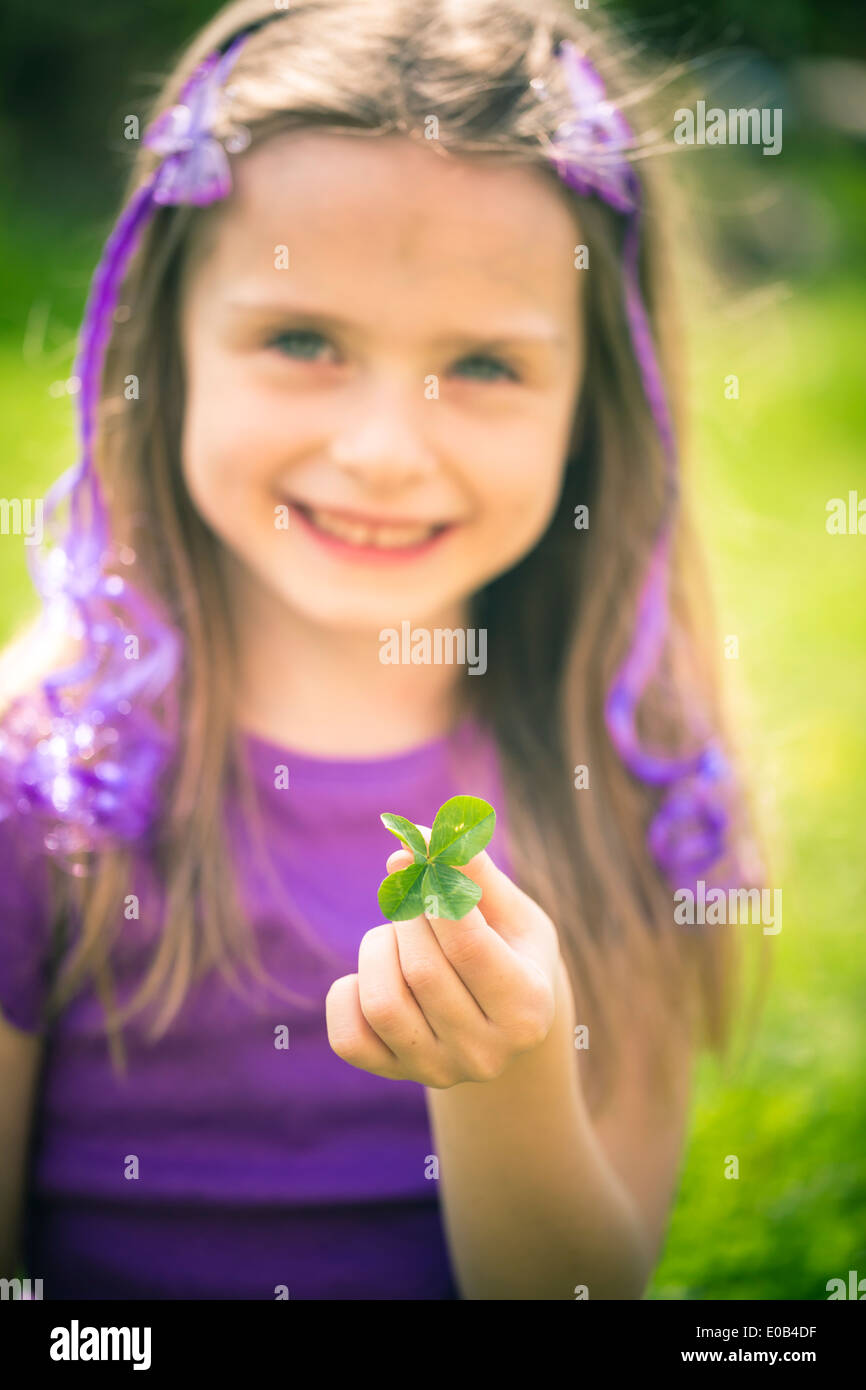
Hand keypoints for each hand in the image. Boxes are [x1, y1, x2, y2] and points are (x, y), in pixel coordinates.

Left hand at [325, 827, 563, 1087]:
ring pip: (382, 1003)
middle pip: (422, 971)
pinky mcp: (394, 1074)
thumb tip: (412, 843)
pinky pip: (347, 1036)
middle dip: (408, 918)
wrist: (498, 1019)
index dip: (434, 892)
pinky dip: (348, 993)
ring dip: (379, 949)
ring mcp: (439, 1071)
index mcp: (528, 1009)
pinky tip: (373, 975)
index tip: (421, 860)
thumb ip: (471, 872)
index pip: (467, 945)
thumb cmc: (508, 948)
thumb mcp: (509, 908)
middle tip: (415, 899)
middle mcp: (487, 1054)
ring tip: (397, 936)